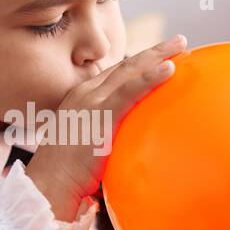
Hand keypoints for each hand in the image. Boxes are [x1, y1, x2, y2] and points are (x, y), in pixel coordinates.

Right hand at [26, 34, 189, 221]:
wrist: (47, 188)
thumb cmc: (65, 181)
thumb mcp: (87, 155)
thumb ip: (106, 146)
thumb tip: (130, 155)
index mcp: (81, 100)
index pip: (115, 77)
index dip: (139, 65)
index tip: (162, 58)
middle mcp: (85, 94)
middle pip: (126, 67)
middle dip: (153, 52)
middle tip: (179, 41)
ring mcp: (91, 101)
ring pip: (130, 71)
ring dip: (158, 55)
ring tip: (182, 44)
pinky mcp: (99, 114)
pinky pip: (130, 90)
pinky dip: (150, 77)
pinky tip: (170, 68)